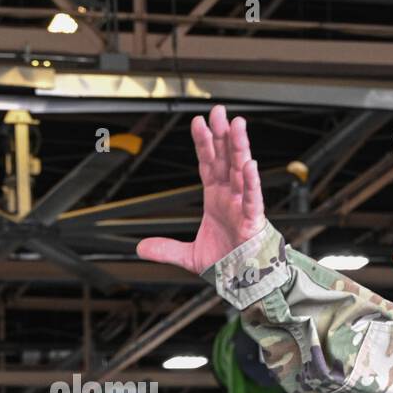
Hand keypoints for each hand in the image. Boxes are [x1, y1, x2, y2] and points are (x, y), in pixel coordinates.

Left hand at [136, 104, 265, 275]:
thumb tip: (139, 247)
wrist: (242, 281)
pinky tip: (250, 165)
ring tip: (237, 125)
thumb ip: (166, 249)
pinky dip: (252, 183)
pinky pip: (253, 199)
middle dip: (222, 136)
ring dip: (239, 149)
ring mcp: (242, 206)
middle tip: (218, 111)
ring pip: (241, 172)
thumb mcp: (188, 256)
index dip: (203, 144)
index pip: (208, 164)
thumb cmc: (225, 263)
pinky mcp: (253, 221)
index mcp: (216, 198)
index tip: (198, 122)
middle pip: (226, 160)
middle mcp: (230, 197)